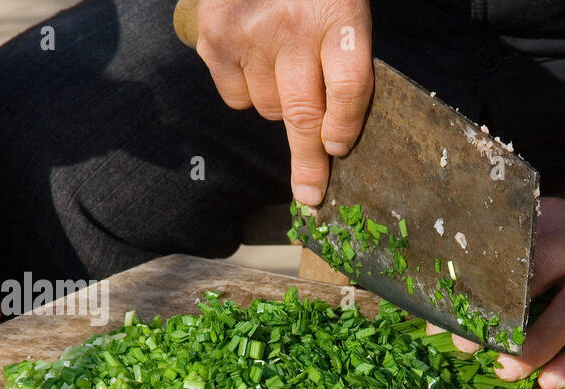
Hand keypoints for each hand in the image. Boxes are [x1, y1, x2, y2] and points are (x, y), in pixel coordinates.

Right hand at [195, 0, 372, 205]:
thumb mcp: (341, 8)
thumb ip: (342, 59)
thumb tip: (331, 136)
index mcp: (338, 15)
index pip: (348, 88)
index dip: (345, 126)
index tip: (337, 150)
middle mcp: (293, 28)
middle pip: (304, 115)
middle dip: (310, 163)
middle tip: (311, 194)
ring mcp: (250, 35)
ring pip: (269, 109)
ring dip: (278, 107)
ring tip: (281, 68)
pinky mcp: (216, 39)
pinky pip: (236, 97)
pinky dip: (246, 91)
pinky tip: (254, 59)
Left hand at [452, 149, 564, 388]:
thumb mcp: (549, 231)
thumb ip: (506, 260)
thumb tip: (441, 313)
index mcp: (552, 222)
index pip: (507, 247)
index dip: (473, 278)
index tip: (442, 310)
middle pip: (540, 272)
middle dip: (501, 310)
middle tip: (468, 344)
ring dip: (539, 343)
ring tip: (507, 371)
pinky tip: (551, 381)